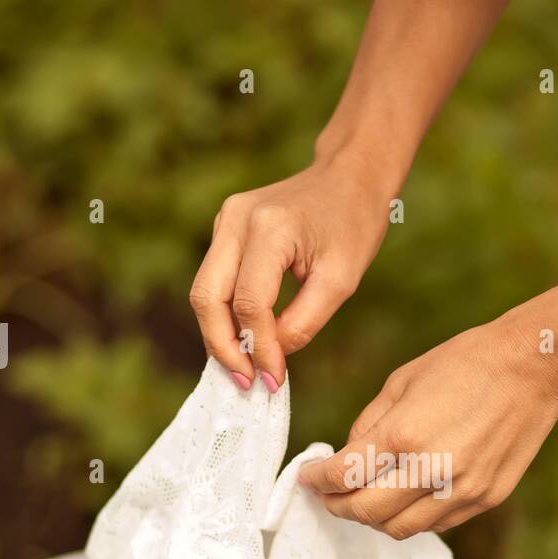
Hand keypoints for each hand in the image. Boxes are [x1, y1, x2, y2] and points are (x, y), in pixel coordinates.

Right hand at [189, 150, 390, 389]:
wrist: (348, 176)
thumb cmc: (353, 224)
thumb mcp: (341, 280)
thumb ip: (305, 322)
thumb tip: (271, 357)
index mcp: (270, 229)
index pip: (250, 303)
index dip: (259, 348)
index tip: (273, 380)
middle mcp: (236, 221)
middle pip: (207, 297)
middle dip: (222, 347)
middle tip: (246, 382)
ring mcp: (225, 220)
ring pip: (204, 291)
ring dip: (219, 335)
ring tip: (244, 369)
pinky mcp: (224, 228)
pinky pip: (215, 280)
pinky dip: (226, 314)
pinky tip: (244, 341)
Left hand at [298, 310, 557, 537]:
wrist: (534, 367)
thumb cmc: (465, 363)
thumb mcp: (402, 381)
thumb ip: (369, 425)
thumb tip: (347, 459)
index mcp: (403, 434)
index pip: (343, 475)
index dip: (316, 480)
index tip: (307, 478)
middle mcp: (431, 469)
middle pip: (365, 512)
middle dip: (337, 506)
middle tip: (327, 496)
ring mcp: (461, 490)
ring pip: (399, 529)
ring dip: (373, 518)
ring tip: (364, 500)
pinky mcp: (484, 499)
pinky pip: (435, 524)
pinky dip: (410, 516)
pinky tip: (404, 497)